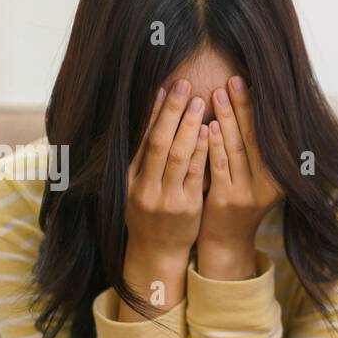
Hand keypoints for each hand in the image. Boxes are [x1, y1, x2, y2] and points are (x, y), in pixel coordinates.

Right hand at [120, 79, 208, 318]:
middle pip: (159, 143)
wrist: (157, 252)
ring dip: (188, 126)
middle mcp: (145, 187)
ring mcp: (167, 198)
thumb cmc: (148, 214)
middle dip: (171, 112)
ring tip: (199, 101)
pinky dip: (201, 151)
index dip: (153, 113)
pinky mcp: (188, 207)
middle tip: (183, 85)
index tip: (164, 88)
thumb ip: (141, 159)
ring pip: (177, 157)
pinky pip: (196, 175)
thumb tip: (150, 120)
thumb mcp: (135, 188)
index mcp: (130, 179)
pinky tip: (208, 132)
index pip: (142, 139)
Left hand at [196, 76, 283, 279]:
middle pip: (254, 139)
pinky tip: (207, 126)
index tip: (250, 84)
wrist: (226, 240)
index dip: (258, 110)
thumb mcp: (257, 180)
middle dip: (243, 108)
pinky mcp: (226, 200)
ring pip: (236, 149)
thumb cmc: (238, 202)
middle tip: (233, 80)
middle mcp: (268, 185)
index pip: (269, 136)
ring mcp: (247, 194)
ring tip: (217, 94)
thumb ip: (259, 152)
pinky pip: (219, 166)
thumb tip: (257, 110)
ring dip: (226, 119)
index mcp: (279, 177)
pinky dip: (213, 145)